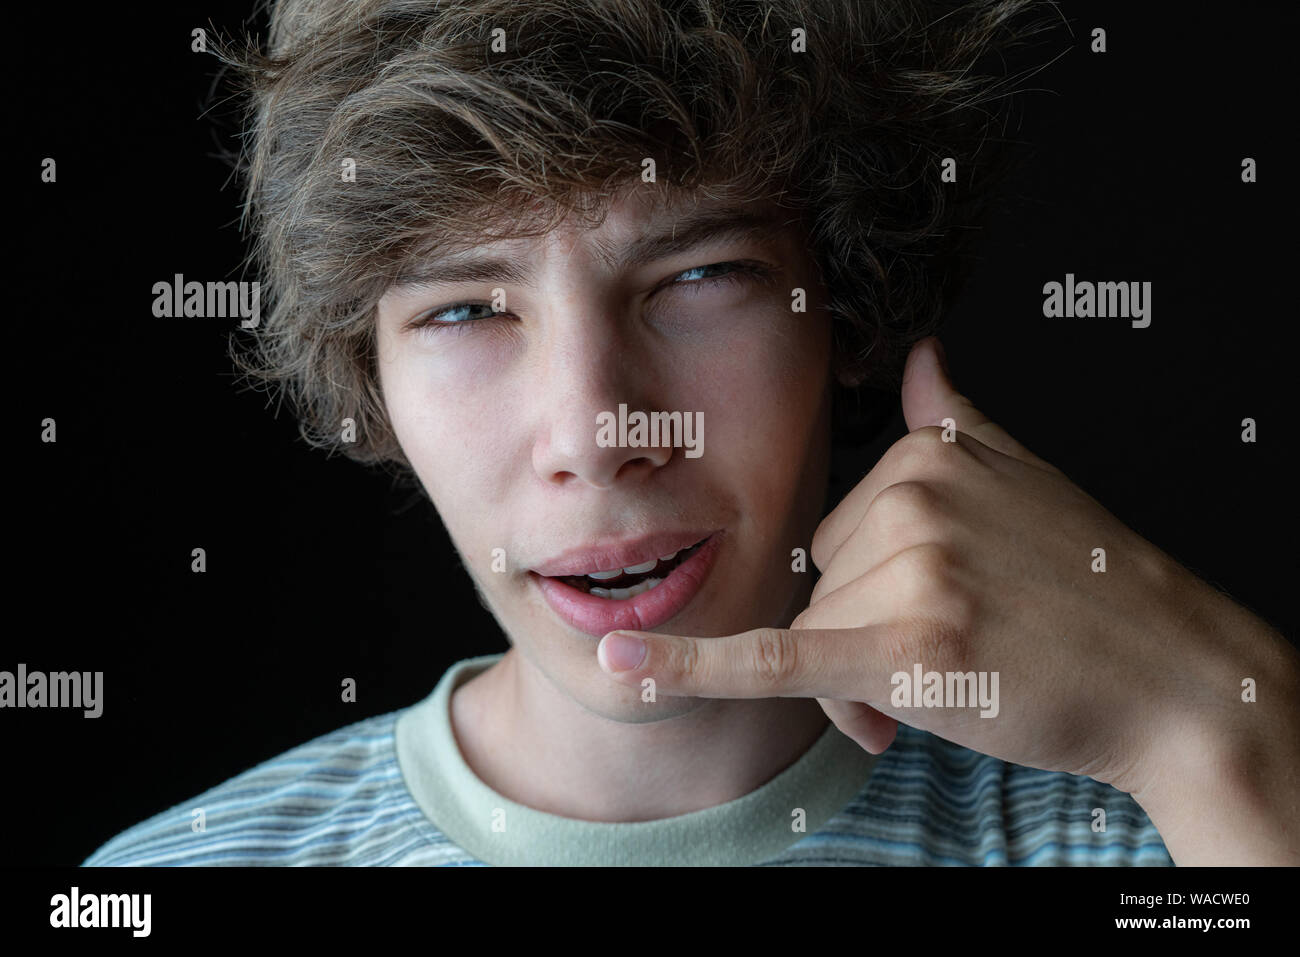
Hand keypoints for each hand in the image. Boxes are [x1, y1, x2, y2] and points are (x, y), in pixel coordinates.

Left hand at [597, 336, 1299, 862]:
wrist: (1177, 676)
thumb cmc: (1091, 587)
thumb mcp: (1023, 474)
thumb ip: (955, 415)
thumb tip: (923, 349)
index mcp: (927, 451)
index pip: (839, 532)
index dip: (872, 591)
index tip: (942, 614)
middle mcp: (914, 495)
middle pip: (822, 584)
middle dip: (863, 640)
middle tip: (953, 661)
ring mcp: (914, 569)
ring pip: (817, 642)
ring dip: (866, 684)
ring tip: (961, 681)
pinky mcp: (910, 646)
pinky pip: (776, 657)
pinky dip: (695, 668)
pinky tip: (627, 666)